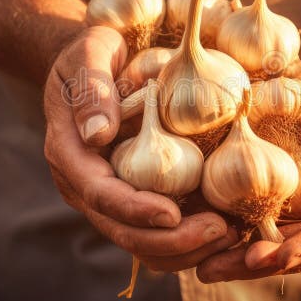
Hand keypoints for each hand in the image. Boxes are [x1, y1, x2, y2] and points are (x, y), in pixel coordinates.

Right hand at [43, 26, 236, 270]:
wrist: (94, 63)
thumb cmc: (92, 53)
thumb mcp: (88, 55)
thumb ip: (92, 91)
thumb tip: (97, 134)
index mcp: (70, 154)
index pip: (100, 194)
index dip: (135, 210)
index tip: (173, 215)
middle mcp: (86, 184)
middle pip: (122, 230)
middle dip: (170, 240)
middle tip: (219, 231)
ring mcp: (109, 193)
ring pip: (140, 241)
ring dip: (184, 247)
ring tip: (230, 235)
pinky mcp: (133, 192)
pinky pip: (157, 228)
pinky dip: (188, 234)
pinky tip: (226, 225)